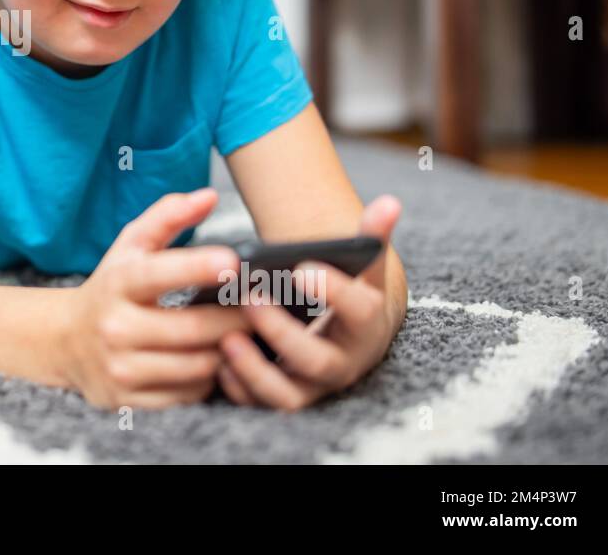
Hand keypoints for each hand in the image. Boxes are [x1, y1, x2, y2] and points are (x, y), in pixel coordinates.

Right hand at [61, 189, 251, 409]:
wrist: (65, 341)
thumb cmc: (112, 288)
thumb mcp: (130, 247)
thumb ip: (168, 216)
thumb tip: (207, 197)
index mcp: (118, 283)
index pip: (159, 273)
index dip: (197, 268)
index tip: (233, 262)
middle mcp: (115, 327)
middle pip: (193, 329)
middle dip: (236, 318)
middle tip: (262, 308)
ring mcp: (121, 368)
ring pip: (197, 366)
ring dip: (226, 351)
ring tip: (237, 335)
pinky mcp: (129, 400)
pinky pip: (188, 395)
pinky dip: (206, 379)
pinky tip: (211, 361)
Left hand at [215, 195, 402, 411]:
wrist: (348, 335)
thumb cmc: (350, 293)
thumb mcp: (363, 267)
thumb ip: (373, 236)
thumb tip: (390, 201)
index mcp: (366, 325)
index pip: (361, 312)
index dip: (334, 291)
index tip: (301, 266)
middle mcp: (343, 364)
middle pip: (318, 361)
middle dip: (282, 332)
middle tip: (249, 296)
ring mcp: (314, 387)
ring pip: (288, 396)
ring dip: (255, 371)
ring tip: (226, 339)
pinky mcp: (286, 397)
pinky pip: (262, 406)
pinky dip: (239, 389)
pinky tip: (217, 362)